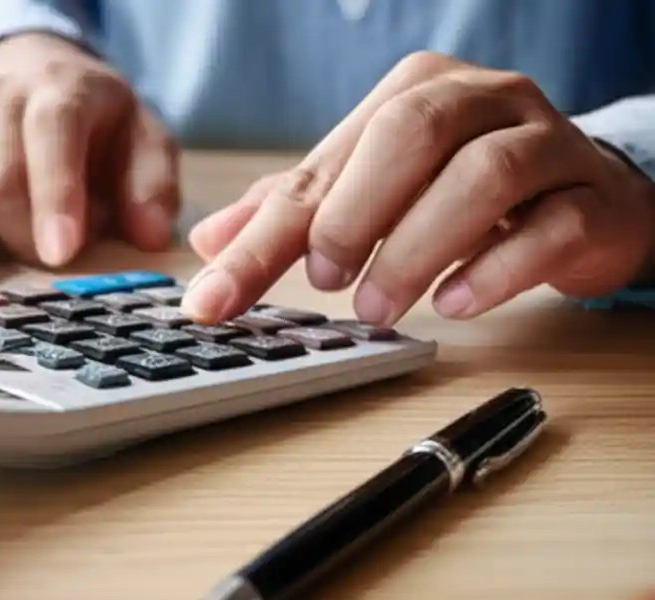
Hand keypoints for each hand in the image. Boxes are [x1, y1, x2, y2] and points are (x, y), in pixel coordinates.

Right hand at [0, 33, 179, 296]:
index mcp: (57, 93)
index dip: (55, 194)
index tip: (61, 252)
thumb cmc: (89, 118)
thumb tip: (151, 236)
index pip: (51, 134)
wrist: (27, 63)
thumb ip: (150, 183)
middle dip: (10, 233)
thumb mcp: (140, 134)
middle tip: (34, 286)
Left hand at [181, 51, 654, 325]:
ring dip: (418, 248)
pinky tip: (455, 302)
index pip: (323, 162)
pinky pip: (549, 226)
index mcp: (414, 91)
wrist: (589, 198)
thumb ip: (295, 212)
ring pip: (484, 174)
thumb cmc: (466, 188)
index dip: (263, 235)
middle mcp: (481, 99)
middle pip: (408, 135)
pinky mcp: (591, 197)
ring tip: (379, 306)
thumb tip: (209, 243)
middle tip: (326, 281)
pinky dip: (494, 270)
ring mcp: (545, 142)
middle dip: (354, 214)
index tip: (216, 297)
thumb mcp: (371, 191)